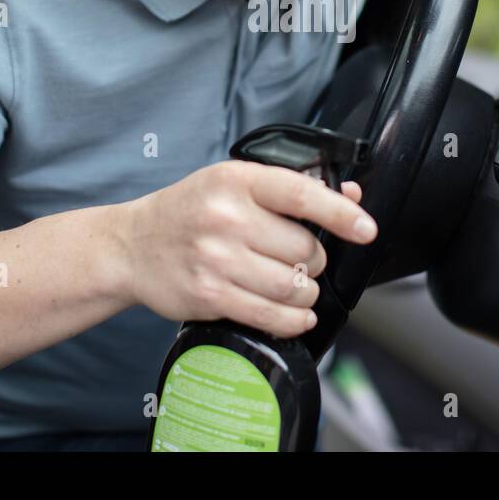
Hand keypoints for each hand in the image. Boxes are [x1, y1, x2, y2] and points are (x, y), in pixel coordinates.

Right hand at [119, 161, 372, 336]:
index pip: (301, 194)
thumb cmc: (190, 211)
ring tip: (299, 287)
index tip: (366, 229)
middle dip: (316, 259)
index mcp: (236, 180)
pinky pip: (270, 315)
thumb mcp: (232, 182)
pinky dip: (293, 319)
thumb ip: (290, 187)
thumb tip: (349, 196)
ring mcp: (216, 259)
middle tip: (304, 259)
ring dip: (307, 292)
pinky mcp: (209, 295)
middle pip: (305, 248)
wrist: (132, 245)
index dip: (341, 214)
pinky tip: (295, 314)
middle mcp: (226, 217)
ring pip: (294, 285)